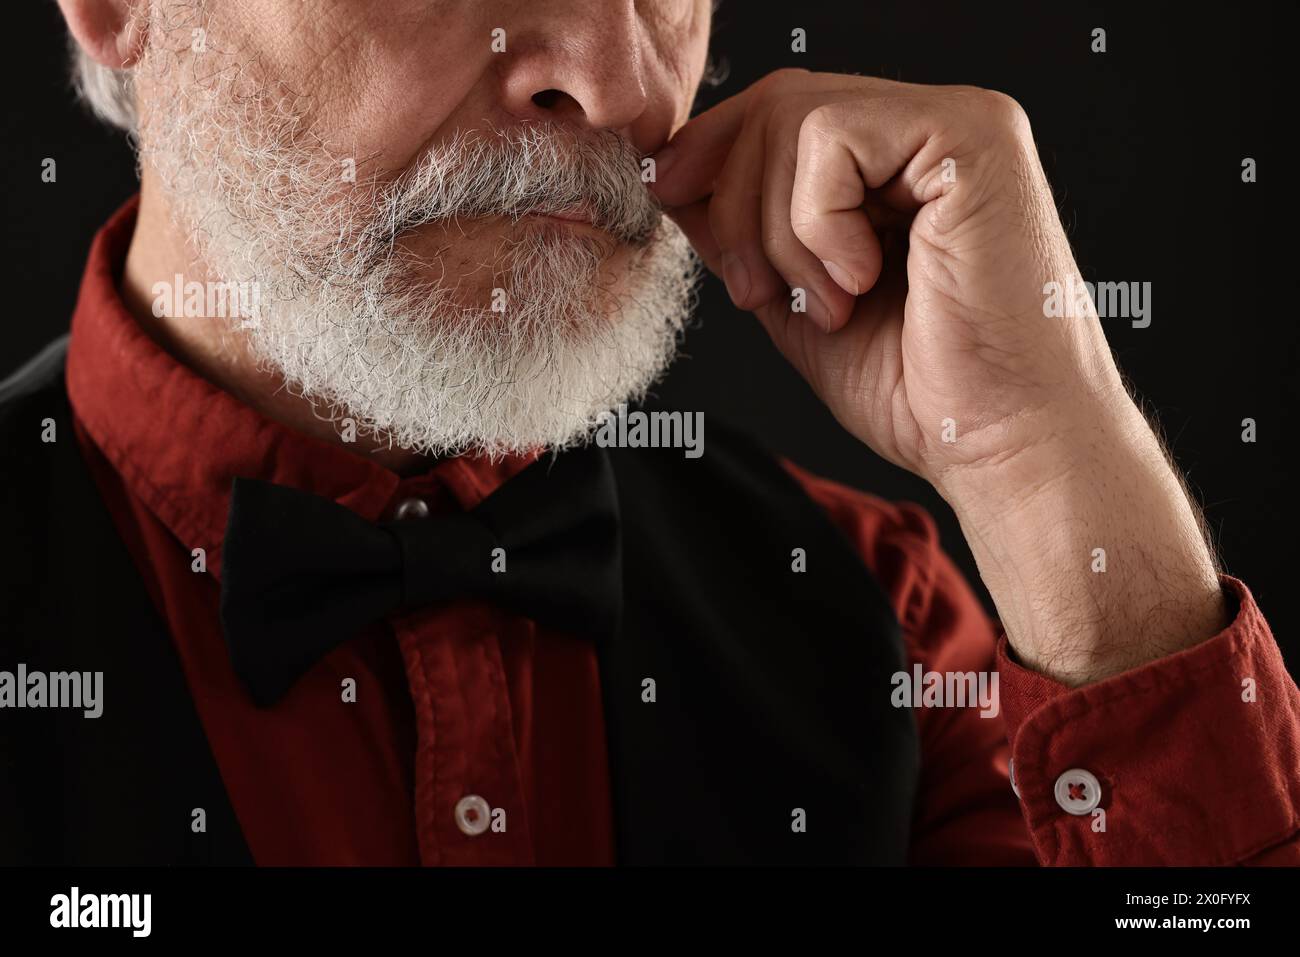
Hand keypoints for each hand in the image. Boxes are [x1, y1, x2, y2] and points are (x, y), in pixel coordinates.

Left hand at [651, 71, 1225, 683]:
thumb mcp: (798, 302)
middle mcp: (930, 130)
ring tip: (830, 303)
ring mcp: (957, 125)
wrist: (998, 444)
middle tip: (756, 292)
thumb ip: (746, 235)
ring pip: (795, 119)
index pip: (780, 113)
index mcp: (897, 164)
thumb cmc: (922, 392)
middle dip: (734, 203)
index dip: (710, 151)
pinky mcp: (971, 137)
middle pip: (777, 106)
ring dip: (779, 231)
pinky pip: (832, 138)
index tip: (669, 200)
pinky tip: (862, 278)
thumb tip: (677, 177)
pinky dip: (818, 222)